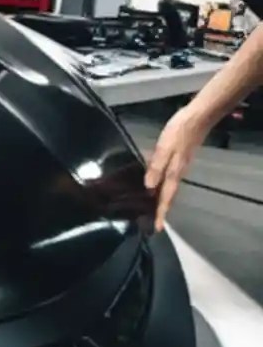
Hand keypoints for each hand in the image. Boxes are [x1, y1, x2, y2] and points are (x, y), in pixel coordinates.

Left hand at [145, 106, 212, 231]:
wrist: (197, 117)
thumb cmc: (179, 132)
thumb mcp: (164, 148)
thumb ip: (156, 167)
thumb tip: (148, 187)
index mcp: (173, 173)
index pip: (166, 198)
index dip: (160, 213)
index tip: (157, 229)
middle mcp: (177, 173)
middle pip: (167, 196)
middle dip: (159, 210)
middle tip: (151, 223)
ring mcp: (178, 166)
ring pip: (167, 188)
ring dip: (159, 199)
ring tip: (149, 209)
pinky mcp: (177, 160)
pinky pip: (167, 178)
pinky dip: (160, 186)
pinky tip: (152, 185)